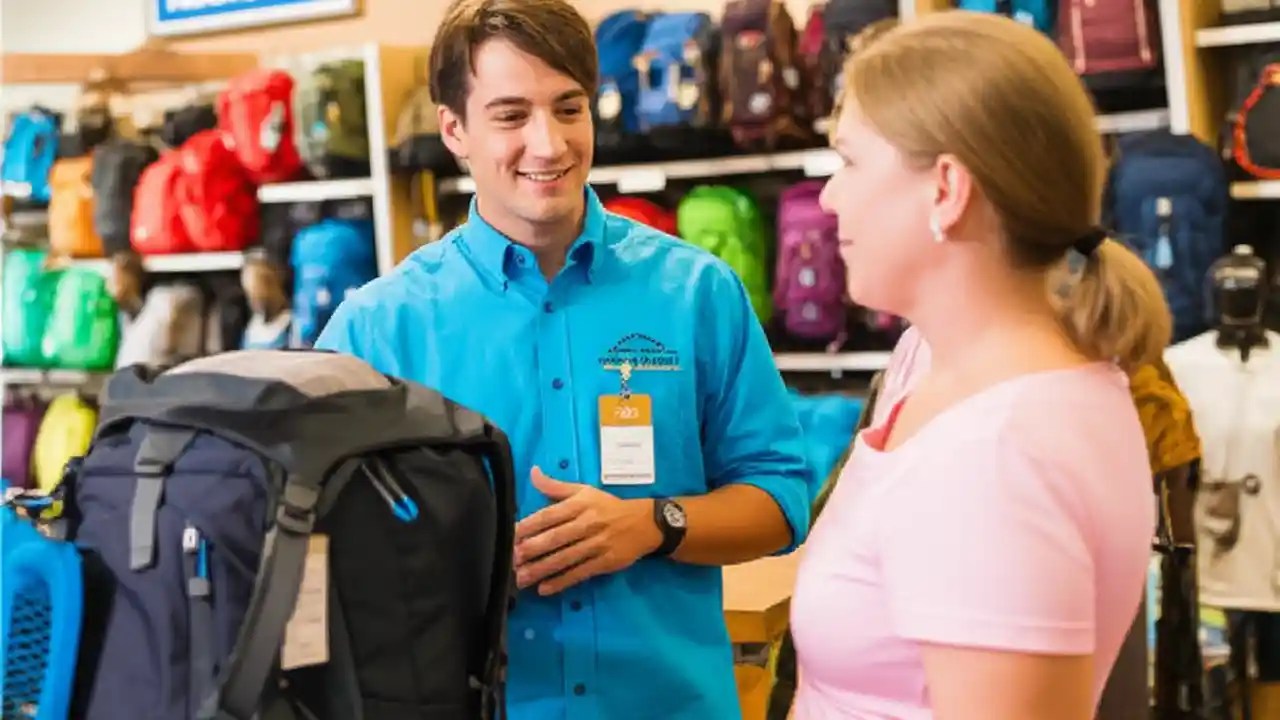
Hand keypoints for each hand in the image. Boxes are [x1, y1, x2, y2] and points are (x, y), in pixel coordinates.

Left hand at [513, 467, 661, 595]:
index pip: (550, 515)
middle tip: (511, 559)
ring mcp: (596, 544)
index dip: (529, 525)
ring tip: (522, 578)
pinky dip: (562, 581)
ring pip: (565, 558)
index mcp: (580, 505)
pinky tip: (544, 589)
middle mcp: (587, 523)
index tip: (510, 535)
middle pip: (556, 538)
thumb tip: (532, 472)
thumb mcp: (584, 491)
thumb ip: (556, 486)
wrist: (644, 524)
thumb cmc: (608, 507)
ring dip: (542, 569)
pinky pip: (580, 573)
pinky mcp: (605, 562)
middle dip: (532, 549)